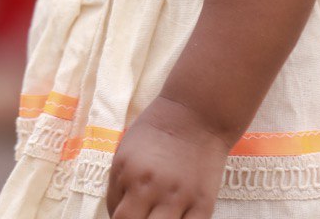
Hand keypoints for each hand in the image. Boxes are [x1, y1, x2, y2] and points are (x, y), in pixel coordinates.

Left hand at [106, 95, 230, 217]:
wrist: (197, 112)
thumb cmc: (158, 130)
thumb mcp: (126, 152)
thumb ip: (119, 187)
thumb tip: (119, 217)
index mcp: (129, 173)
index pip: (116, 218)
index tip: (132, 213)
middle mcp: (151, 187)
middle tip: (144, 214)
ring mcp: (178, 197)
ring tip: (158, 214)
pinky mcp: (203, 204)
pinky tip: (177, 218)